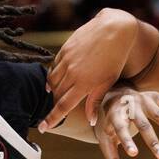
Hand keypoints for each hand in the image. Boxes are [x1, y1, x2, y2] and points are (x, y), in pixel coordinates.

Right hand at [40, 9, 139, 132]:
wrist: (114, 30)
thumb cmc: (115, 59)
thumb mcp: (108, 82)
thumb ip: (96, 101)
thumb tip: (91, 121)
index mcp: (83, 84)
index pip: (63, 106)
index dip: (52, 118)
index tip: (43, 128)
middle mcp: (71, 73)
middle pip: (55, 94)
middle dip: (52, 105)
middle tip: (51, 112)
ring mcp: (66, 59)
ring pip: (52, 80)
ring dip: (52, 90)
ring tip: (53, 96)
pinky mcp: (64, 49)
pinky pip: (54, 66)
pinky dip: (54, 74)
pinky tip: (57, 78)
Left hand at [93, 89, 158, 158]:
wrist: (115, 93)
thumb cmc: (110, 122)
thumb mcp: (106, 138)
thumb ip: (111, 158)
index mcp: (114, 115)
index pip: (120, 130)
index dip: (126, 141)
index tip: (133, 154)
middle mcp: (129, 105)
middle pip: (142, 124)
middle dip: (153, 141)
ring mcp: (143, 99)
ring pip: (158, 114)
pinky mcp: (154, 96)